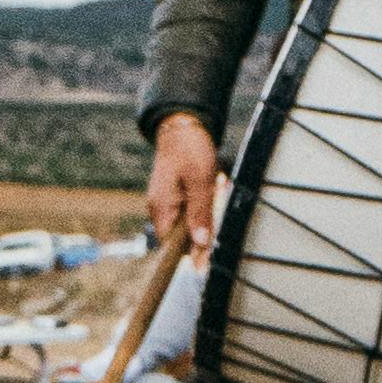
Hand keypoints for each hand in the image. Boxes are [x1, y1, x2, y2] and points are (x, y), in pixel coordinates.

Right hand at [145, 109, 225, 259]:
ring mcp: (168, 203)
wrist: (181, 124)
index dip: (190, 254)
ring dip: (209, 214)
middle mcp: (161, 210)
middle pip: (183, 237)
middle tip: (220, 198)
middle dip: (205, 228)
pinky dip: (207, 203)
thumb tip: (200, 244)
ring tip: (219, 185)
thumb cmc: (190, 149)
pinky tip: (217, 185)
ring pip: (191, 223)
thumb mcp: (200, 181)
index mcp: (162, 209)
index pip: (172, 247)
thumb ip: (200, 214)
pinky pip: (193, 210)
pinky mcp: (176, 196)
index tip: (208, 258)